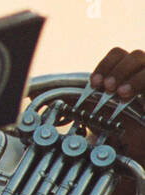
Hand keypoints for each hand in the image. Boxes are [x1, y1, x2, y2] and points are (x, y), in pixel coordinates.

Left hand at [90, 47, 144, 162]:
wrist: (139, 141)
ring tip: (122, 94)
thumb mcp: (100, 109)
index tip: (94, 83)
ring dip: (134, 79)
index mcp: (128, 68)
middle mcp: (143, 70)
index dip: (105, 65)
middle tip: (108, 88)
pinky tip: (137, 100)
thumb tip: (58, 95)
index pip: (117, 54)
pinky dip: (143, 87)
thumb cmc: (121, 121)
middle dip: (119, 71)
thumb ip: (86, 99)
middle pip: (136, 56)